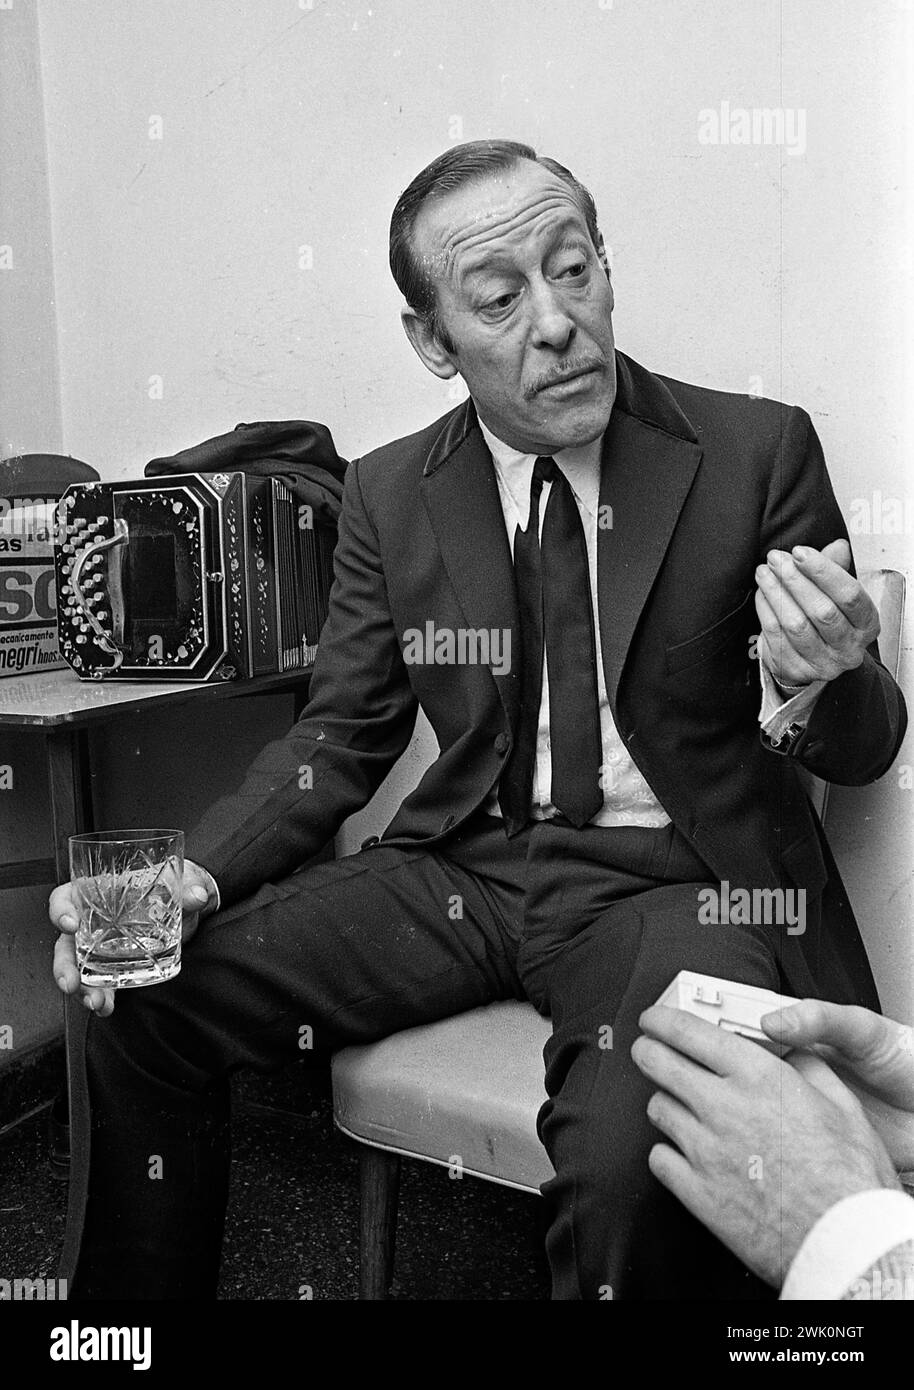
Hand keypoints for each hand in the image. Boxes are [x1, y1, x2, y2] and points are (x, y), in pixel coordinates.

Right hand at [50, 859, 217, 1018]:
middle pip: (65, 941)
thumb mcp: (181, 881)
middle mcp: (93, 920)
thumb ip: (189, 887)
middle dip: (64, 964)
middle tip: (72, 981)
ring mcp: (100, 946)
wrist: (184, 908)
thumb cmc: (170, 887)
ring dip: (81, 987)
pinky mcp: (113, 966)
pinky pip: (99, 982)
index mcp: (100, 892)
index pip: (67, 896)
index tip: (69, 924)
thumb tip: (198, 894)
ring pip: (77, 967)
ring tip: (95, 1001)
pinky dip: (100, 996)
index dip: (61, 909)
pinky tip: (105, 1006)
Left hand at [631, 1004, 899, 1286]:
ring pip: (657, 1109)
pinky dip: (667, 1153)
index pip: (690, 1032)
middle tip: (648, 1050)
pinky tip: (683, 1153)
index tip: (654, 1019)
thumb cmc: (850, 1180)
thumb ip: (810, 1070)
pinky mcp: (698, 1192)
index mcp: (760, 1079)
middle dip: (647, 1050)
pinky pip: (659, 1159)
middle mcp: (725, 1108)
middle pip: (658, 1064)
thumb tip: (794, 1054)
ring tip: (678, 1106)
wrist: (846, 1242)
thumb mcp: (843, 1106)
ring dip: (665, 1102)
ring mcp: (706, 1151)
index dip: (662, 1020)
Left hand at [755, 538, 879, 687]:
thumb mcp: (837, 594)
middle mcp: (850, 647)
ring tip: (764, 572)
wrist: (813, 658)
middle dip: (795, 580)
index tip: (800, 552)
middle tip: (776, 558)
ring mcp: (823, 663)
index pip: (850, 595)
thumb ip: (836, 569)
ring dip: (776, 593)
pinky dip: (765, 610)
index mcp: (867, 624)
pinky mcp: (797, 669)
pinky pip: (776, 635)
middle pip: (822, 611)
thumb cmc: (828, 620)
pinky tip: (761, 592)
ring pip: (796, 624)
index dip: (824, 571)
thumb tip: (838, 546)